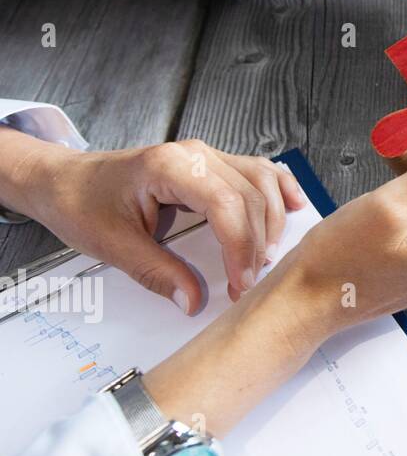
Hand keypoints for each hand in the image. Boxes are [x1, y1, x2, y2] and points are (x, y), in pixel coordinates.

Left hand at [5, 134, 306, 312]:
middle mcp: (195, 153)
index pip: (225, 203)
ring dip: (274, 218)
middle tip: (251, 281)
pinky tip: (294, 206)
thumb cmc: (81, 205)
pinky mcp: (211, 163)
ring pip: (262, 180)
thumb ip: (159, 273)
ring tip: (268, 257)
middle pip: (251, 193)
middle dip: (258, 241)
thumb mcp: (114, 246)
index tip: (241, 281)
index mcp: (170, 167)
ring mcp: (206, 154)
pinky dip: (279, 189)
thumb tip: (194, 301)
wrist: (62, 181)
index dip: (240, 245)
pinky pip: (257, 171)